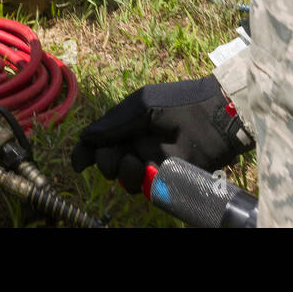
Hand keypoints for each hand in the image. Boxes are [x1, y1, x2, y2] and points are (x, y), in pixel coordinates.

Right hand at [71, 75, 252, 192]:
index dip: (85, 153)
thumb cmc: (177, 103)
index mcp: (126, 125)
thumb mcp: (141, 106)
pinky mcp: (166, 177)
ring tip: (136, 163)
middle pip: (106, 162)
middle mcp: (134, 144)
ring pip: (124, 178)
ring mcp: (149, 161)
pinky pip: (145, 188)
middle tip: (116, 156)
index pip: (98, 142)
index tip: (79, 164)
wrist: (212, 115)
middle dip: (105, 162)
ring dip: (123, 173)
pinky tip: (148, 171)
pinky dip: (141, 182)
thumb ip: (113, 123)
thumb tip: (85, 137)